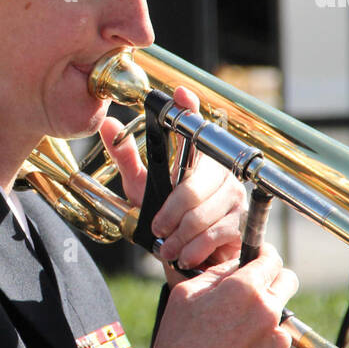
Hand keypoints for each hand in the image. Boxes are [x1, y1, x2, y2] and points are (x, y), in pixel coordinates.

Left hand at [100, 86, 246, 275]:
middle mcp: (219, 171)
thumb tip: (108, 124)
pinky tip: (184, 253)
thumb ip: (127, 158)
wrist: (189, 254)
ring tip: (168, 245)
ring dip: (179, 235)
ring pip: (201, 214)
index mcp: (196, 157)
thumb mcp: (141, 186)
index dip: (189, 110)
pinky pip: (214, 233)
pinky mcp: (240, 221)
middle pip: (193, 188)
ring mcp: (233, 195)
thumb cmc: (166, 215)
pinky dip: (193, 247)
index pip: (195, 126)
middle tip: (157, 227)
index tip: (180, 93)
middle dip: (170, 213)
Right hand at [142, 244, 297, 347]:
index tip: (259, 258)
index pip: (271, 258)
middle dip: (272, 279)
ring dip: (265, 315)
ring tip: (236, 331)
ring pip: (281, 314)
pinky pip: (279, 343)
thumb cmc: (179, 342)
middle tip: (252, 289)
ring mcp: (278, 339)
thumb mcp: (186, 295)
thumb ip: (217, 274)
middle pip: (287, 281)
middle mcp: (268, 311)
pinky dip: (265, 342)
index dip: (264, 254)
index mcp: (245, 289)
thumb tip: (236, 265)